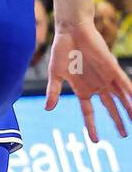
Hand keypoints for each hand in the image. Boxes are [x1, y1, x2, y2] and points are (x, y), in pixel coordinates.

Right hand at [46, 19, 131, 140]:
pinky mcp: (112, 68)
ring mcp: (106, 77)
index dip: (92, 126)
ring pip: (120, 98)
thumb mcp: (55, 74)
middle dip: (117, 121)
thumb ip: (53, 91)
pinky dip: (131, 93)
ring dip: (128, 110)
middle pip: (110, 107)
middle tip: (124, 135)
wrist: (71, 30)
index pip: (89, 112)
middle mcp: (96, 85)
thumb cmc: (61, 50)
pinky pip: (125, 83)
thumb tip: (48, 109)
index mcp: (82, 89)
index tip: (95, 140)